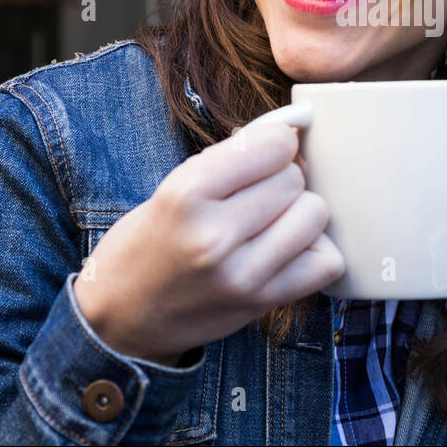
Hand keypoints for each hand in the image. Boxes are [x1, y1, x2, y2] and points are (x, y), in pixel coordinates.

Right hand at [73, 122, 343, 366]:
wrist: (120, 316)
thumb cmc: (150, 241)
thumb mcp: (173, 186)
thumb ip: (231, 159)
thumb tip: (292, 130)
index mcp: (186, 194)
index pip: (272, 145)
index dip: (276, 141)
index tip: (266, 150)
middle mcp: (214, 235)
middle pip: (293, 178)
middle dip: (281, 178)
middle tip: (256, 194)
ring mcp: (241, 274)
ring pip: (315, 214)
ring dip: (300, 212)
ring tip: (271, 222)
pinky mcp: (261, 303)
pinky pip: (326, 262)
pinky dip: (315, 252)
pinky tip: (288, 250)